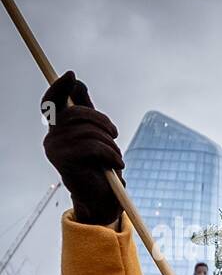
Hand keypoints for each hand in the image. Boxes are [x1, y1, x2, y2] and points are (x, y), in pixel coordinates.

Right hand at [40, 71, 124, 225]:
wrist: (102, 199)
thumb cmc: (101, 166)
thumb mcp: (96, 135)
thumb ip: (86, 110)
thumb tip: (77, 83)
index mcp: (58, 130)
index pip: (52, 103)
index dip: (60, 87)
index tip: (72, 75)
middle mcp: (51, 138)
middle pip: (77, 113)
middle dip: (102, 121)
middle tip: (115, 135)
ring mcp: (56, 149)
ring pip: (89, 131)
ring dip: (111, 144)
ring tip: (116, 158)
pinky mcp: (64, 161)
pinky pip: (93, 146)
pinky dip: (111, 154)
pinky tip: (116, 165)